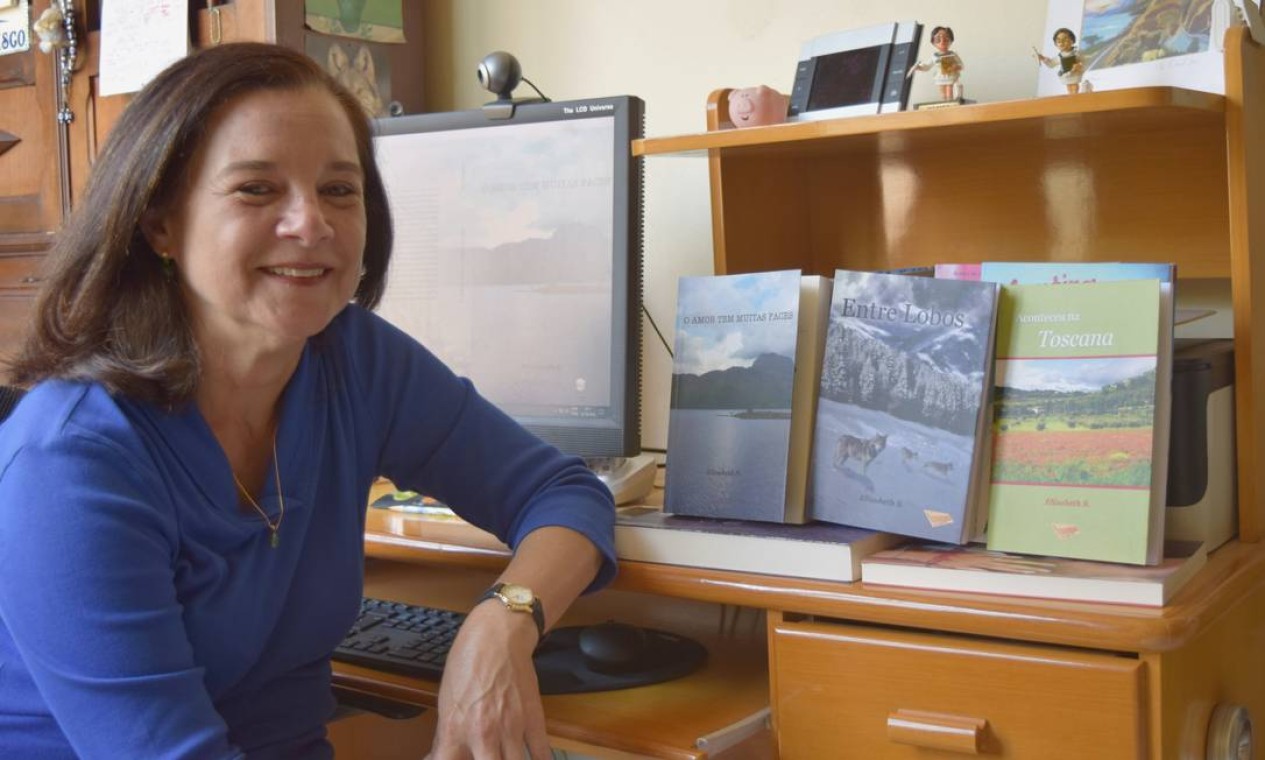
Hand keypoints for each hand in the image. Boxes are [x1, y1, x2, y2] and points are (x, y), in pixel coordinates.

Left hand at [425, 602, 549, 758]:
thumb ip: (448, 733)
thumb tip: (444, 754)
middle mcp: (483, 734)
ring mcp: (511, 728)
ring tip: (506, 756)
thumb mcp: (446, 699)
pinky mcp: (533, 719)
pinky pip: (540, 753)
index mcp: (455, 729)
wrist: (498, 635)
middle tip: (486, 758)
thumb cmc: (467, 661)